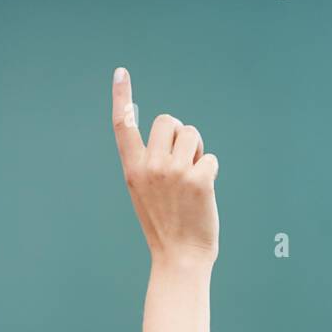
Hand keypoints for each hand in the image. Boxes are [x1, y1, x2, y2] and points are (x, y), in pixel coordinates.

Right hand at [112, 67, 218, 268]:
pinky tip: (203, 195)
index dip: (122, 97)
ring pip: (191, 134)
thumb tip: (172, 131)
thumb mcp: (145, 193)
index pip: (123, 126)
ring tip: (191, 181)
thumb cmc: (165, 226)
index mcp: (133, 170)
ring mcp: (174, 172)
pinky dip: (210, 172)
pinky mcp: (199, 179)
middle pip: (168, 121)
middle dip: (179, 136)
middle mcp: (150, 167)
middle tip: (181, 165)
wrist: (180, 259)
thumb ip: (151, 163)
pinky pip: (209, 157)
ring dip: (196, 151)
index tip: (121, 72)